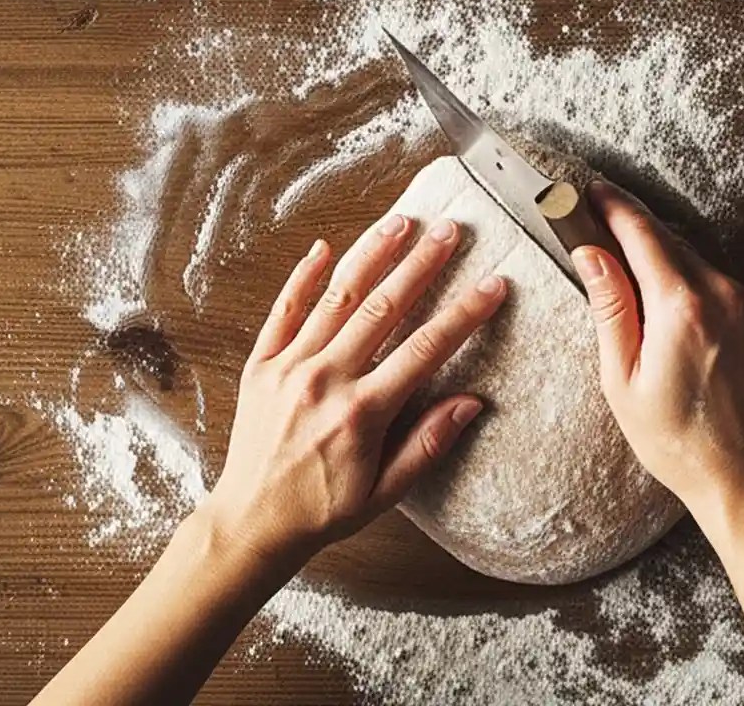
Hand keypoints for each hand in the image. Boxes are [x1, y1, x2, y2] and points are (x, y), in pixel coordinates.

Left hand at [199, 214, 506, 572]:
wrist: (251, 521)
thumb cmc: (323, 511)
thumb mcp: (385, 492)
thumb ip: (428, 444)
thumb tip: (471, 403)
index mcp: (362, 413)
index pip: (426, 350)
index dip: (464, 314)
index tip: (493, 284)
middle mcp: (325, 380)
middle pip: (384, 308)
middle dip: (421, 264)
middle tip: (448, 229)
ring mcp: (288, 367)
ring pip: (337, 298)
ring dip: (371, 256)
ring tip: (400, 222)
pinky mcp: (260, 365)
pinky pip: (284, 311)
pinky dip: (303, 277)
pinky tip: (324, 248)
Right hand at [572, 182, 743, 521]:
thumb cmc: (679, 441)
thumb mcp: (623, 379)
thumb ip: (610, 309)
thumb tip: (591, 256)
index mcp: (681, 307)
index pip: (642, 233)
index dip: (612, 206)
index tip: (588, 192)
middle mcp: (718, 294)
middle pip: (666, 237)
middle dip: (629, 223)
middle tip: (591, 217)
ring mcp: (740, 303)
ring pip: (687, 254)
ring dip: (652, 246)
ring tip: (615, 254)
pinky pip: (705, 276)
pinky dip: (675, 270)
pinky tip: (651, 286)